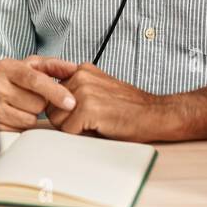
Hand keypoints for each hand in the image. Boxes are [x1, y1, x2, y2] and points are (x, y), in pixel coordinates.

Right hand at [0, 55, 78, 131]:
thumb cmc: (13, 78)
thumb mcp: (30, 66)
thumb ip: (52, 65)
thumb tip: (73, 68)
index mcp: (6, 68)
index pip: (35, 80)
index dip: (55, 92)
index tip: (70, 102)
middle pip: (37, 103)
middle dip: (42, 102)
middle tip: (32, 96)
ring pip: (31, 118)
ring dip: (33, 114)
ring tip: (23, 104)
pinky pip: (22, 129)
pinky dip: (24, 123)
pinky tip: (17, 114)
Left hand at [45, 63, 165, 141]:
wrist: (155, 114)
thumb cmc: (129, 108)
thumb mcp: (99, 90)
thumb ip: (76, 92)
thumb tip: (52, 107)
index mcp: (82, 70)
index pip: (53, 95)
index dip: (64, 111)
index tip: (80, 114)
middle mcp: (81, 76)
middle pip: (51, 108)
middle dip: (66, 120)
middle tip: (90, 122)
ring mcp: (84, 91)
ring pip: (57, 120)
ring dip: (73, 128)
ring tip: (96, 124)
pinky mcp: (89, 108)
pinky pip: (69, 131)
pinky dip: (82, 135)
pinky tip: (100, 127)